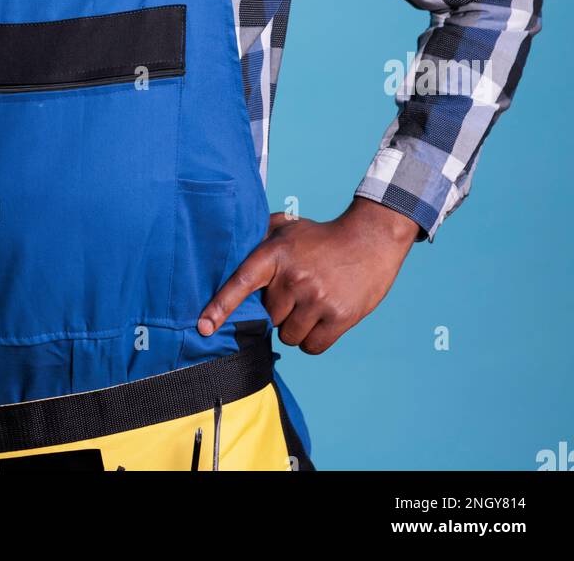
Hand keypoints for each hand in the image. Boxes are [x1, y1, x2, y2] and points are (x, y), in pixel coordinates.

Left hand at [197, 197, 419, 354]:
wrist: (370, 239)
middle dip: (280, 310)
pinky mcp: (339, 317)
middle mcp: (294, 277)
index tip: (203, 326)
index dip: (220, 306)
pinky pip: (312, 347)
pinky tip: (324, 318)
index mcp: (276, 253)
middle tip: (298, 291)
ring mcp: (317, 298)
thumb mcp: (287, 225)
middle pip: (269, 317)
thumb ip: (258, 236)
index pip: (241, 282)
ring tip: (312, 303)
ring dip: (297, 327)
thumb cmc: (322, 236)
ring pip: (289, 336)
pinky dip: (314, 339)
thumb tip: (228, 250)